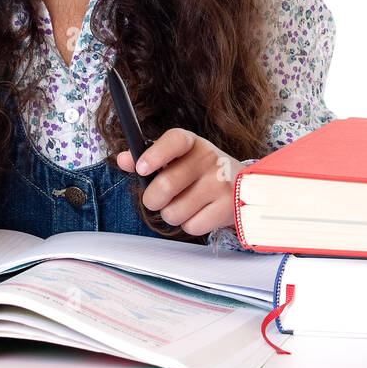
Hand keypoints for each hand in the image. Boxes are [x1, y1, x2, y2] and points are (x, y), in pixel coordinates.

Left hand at [116, 128, 242, 236]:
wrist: (243, 186)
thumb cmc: (201, 170)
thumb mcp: (179, 157)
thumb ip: (149, 157)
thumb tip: (123, 160)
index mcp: (193, 143)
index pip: (174, 140)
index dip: (155, 154)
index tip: (141, 168)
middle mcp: (209, 159)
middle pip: (165, 185)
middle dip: (152, 199)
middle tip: (156, 199)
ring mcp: (220, 183)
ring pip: (174, 211)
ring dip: (171, 214)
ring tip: (183, 204)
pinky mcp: (227, 207)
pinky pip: (191, 226)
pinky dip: (189, 224)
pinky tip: (199, 213)